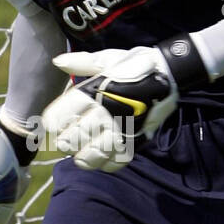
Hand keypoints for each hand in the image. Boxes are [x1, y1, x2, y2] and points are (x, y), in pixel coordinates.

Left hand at [41, 46, 178, 171]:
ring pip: (95, 152)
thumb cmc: (135, 65)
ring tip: (81, 156)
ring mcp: (122, 127)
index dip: (54, 123)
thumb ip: (82, 63)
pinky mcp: (137, 138)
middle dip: (67, 143)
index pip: (64, 113)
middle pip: (76, 136)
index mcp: (95, 91)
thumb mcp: (108, 59)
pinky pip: (119, 160)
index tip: (53, 126)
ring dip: (84, 158)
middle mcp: (106, 111)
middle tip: (66, 143)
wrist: (170, 73)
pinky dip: (107, 164)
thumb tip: (58, 61)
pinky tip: (102, 159)